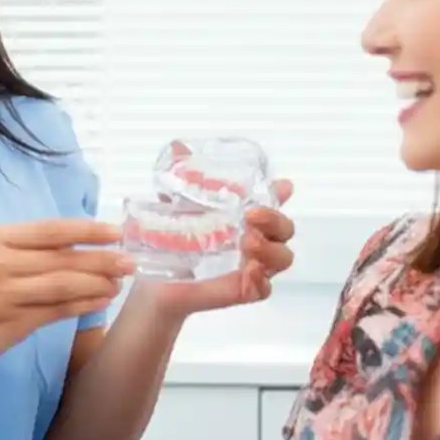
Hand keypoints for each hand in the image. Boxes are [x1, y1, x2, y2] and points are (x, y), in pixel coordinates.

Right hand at [0, 219, 133, 371]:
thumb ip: (27, 251)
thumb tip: (80, 247)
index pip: (51, 230)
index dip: (88, 230)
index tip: (117, 231)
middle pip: (63, 258)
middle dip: (102, 259)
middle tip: (132, 260)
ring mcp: (5, 295)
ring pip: (63, 285)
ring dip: (98, 283)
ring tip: (121, 282)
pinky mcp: (12, 324)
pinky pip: (56, 312)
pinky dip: (83, 306)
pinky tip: (102, 301)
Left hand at [137, 179, 295, 317]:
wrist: (154, 280)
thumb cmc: (171, 241)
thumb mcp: (176, 206)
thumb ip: (182, 179)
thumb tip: (179, 146)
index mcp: (244, 219)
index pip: (272, 203)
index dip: (280, 193)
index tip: (283, 185)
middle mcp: (255, 241)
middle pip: (285, 230)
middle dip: (277, 219)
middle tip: (252, 215)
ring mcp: (251, 268)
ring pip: (283, 258)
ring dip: (272, 249)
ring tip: (248, 242)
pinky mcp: (241, 292)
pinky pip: (264, 289)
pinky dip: (261, 280)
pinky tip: (248, 271)